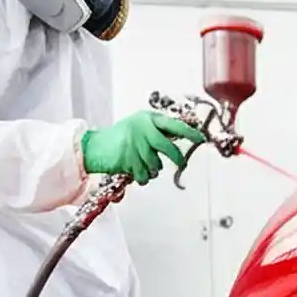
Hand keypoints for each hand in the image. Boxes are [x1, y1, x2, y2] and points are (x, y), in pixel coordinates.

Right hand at [81, 111, 205, 184]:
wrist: (94, 147)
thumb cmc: (119, 137)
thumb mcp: (139, 125)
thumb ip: (157, 129)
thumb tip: (181, 135)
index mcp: (147, 119)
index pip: (173, 125)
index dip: (188, 132)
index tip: (201, 138)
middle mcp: (142, 130)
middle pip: (168, 148)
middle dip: (178, 158)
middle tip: (182, 164)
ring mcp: (135, 145)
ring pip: (157, 164)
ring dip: (153, 169)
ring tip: (143, 163)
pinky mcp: (129, 160)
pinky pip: (145, 175)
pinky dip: (143, 177)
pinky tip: (135, 170)